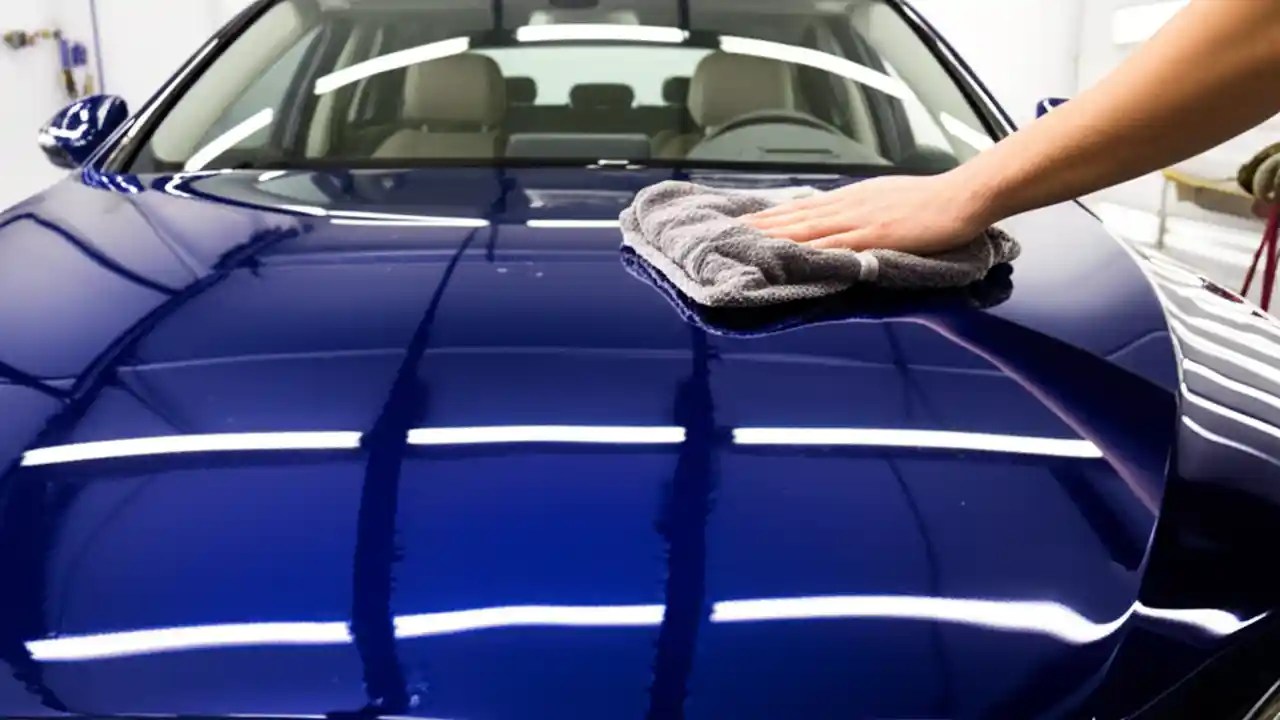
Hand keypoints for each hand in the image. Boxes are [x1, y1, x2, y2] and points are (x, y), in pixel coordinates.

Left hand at [745, 173, 994, 254]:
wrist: (963, 196)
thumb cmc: (933, 200)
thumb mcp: (889, 199)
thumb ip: (863, 210)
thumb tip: (841, 217)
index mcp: (852, 198)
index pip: (802, 208)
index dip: (771, 215)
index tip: (744, 221)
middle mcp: (848, 205)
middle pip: (795, 217)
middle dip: (760, 225)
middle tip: (727, 231)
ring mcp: (859, 220)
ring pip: (806, 229)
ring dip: (773, 236)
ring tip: (744, 242)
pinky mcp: (873, 236)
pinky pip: (834, 245)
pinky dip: (807, 250)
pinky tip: (787, 256)